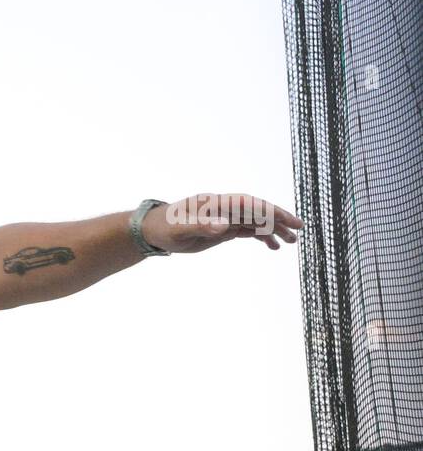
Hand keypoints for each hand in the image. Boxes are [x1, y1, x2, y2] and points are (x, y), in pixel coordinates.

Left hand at [142, 193, 303, 254]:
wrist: (152, 231)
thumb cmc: (164, 227)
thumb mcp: (180, 228)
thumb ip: (201, 226)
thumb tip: (224, 225)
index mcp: (217, 203)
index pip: (249, 204)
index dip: (269, 210)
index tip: (287, 219)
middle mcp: (224, 208)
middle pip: (257, 211)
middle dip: (278, 219)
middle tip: (298, 231)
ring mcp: (225, 218)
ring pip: (254, 222)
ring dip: (273, 229)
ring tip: (291, 242)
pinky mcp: (223, 229)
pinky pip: (246, 231)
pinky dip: (261, 237)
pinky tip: (273, 246)